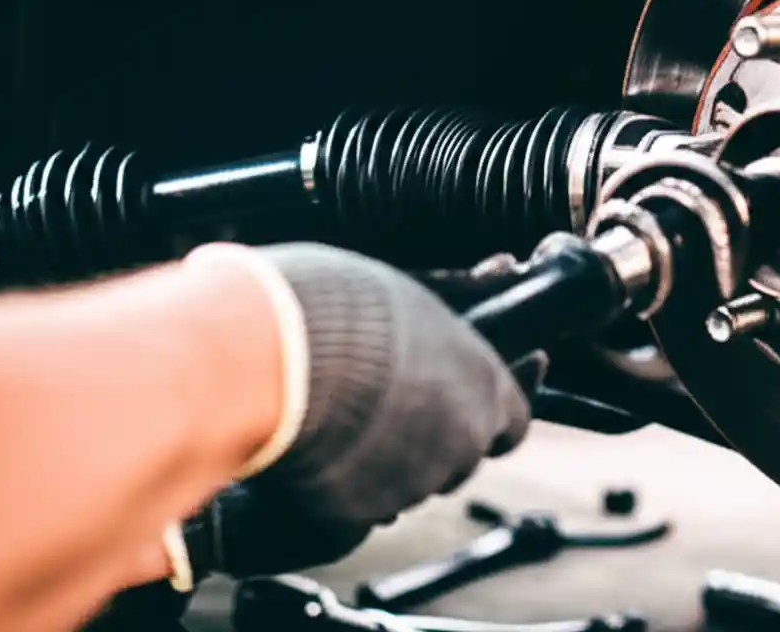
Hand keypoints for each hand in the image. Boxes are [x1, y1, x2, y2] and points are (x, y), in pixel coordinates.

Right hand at [184, 242, 532, 574]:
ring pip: (409, 483)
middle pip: (460, 457)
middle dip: (431, 438)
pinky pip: (357, 501)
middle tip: (385, 403)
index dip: (485, 415)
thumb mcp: (413, 287)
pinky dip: (342, 480)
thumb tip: (505, 268)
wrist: (267, 356)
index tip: (457, 403)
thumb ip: (465, 293)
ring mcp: (411, 483)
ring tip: (341, 414)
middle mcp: (460, 442)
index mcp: (484, 385)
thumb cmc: (338, 309)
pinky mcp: (358, 511)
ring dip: (386, 459)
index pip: (512, 423)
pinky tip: (317, 441)